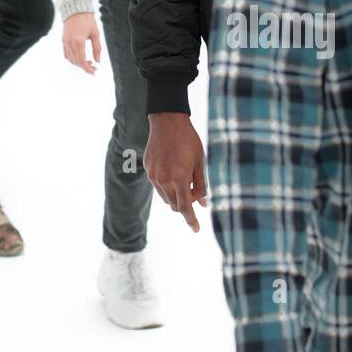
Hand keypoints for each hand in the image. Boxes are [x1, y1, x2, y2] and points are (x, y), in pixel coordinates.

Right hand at [62, 12, 100, 73]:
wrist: (76, 9)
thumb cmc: (87, 20)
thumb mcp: (96, 34)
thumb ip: (97, 48)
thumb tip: (98, 61)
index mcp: (78, 41)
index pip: (82, 60)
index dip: (88, 68)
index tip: (93, 72)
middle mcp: (70, 43)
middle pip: (76, 61)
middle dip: (84, 67)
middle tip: (93, 68)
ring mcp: (65, 42)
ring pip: (70, 59)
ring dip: (79, 64)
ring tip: (88, 63)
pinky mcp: (63, 40)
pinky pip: (66, 54)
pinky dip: (73, 59)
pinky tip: (80, 58)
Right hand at [143, 113, 206, 230]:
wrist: (167, 122)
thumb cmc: (188, 141)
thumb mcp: (200, 162)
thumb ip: (201, 185)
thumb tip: (203, 204)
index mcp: (179, 179)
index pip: (185, 208)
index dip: (191, 220)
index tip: (196, 229)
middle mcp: (164, 180)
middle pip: (174, 205)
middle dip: (185, 205)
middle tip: (195, 192)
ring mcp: (154, 176)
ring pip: (166, 197)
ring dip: (176, 196)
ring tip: (184, 178)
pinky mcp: (148, 170)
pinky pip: (158, 186)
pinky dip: (167, 186)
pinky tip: (173, 171)